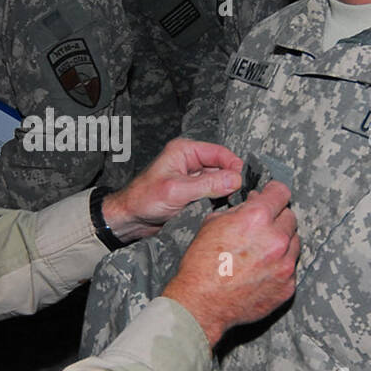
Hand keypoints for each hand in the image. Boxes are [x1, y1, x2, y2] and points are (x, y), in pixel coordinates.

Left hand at [100, 138, 243, 242]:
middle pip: (222, 167)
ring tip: (229, 204)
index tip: (241, 183)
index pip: (219, 152)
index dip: (233, 166)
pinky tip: (220, 209)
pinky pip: (212, 193)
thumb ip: (207, 184)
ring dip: (224, 192)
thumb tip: (235, 179)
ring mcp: (192, 177)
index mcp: (185, 151)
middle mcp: (190, 161)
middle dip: (230, 181)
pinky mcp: (192, 192)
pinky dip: (218, 200)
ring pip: (219, 182)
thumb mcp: (177, 191)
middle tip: (237, 197)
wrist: (130, 218)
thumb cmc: (143, 199)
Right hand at [162, 181, 298, 347]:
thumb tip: (252, 202)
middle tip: (262, 226)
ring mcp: (285, 264)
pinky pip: (290, 267)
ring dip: (281, 242)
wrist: (201, 303)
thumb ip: (238, 210)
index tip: (272, 194)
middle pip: (290, 217)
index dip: (274, 192)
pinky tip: (261, 269)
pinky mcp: (287, 286)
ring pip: (294, 242)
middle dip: (277, 218)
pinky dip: (279, 265)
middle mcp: (276, 239)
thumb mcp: (212, 224)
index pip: (281, 193)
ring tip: (260, 250)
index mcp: (257, 218)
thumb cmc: (201, 265)